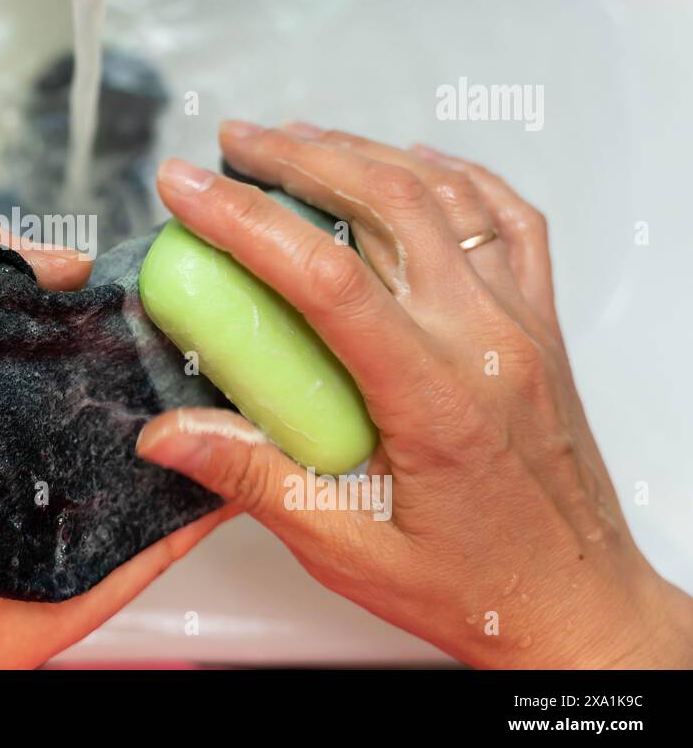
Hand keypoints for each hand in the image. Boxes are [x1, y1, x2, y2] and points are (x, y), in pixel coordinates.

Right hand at [136, 120, 692, 668]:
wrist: (579, 607)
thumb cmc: (477, 588)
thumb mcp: (350, 552)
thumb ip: (255, 481)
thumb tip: (168, 433)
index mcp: (436, 400)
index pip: (328, 278)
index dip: (247, 220)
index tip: (187, 188)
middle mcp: (487, 343)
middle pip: (388, 206)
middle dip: (296, 159)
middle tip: (230, 145)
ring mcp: (522, 324)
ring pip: (444, 197)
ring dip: (363, 153)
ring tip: (295, 140)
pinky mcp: (541, 323)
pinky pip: (506, 220)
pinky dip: (455, 175)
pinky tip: (413, 161)